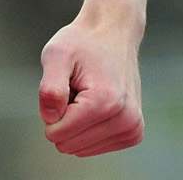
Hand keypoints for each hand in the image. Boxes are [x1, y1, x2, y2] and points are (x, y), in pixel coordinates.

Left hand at [37, 14, 144, 156]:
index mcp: (105, 102)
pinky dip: (89, 127)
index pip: (57, 133)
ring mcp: (132, 128)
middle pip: (68, 144)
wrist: (113, 33)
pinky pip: (93, 147)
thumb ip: (49, 88)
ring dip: (76, 122)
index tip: (65, 85)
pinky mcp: (134, 133)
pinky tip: (97, 102)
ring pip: (80, 149)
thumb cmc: (82, 43)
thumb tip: (50, 120)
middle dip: (64, 117)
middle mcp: (125, 119)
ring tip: (87, 93)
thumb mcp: (56, 54)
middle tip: (76, 89)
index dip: (51, 110)